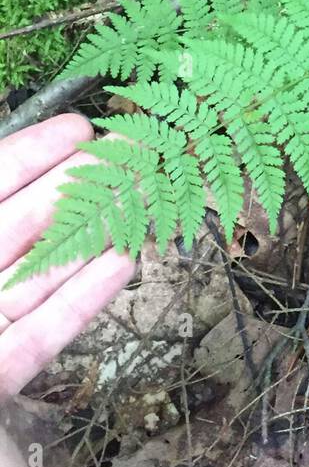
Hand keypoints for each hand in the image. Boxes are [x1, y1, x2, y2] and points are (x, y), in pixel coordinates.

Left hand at [0, 114, 133, 396]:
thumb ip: (13, 296)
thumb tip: (95, 249)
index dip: (16, 160)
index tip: (73, 132)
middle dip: (60, 191)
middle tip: (122, 157)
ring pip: (25, 277)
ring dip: (84, 240)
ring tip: (139, 202)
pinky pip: (34, 334)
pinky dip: (78, 302)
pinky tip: (123, 267)